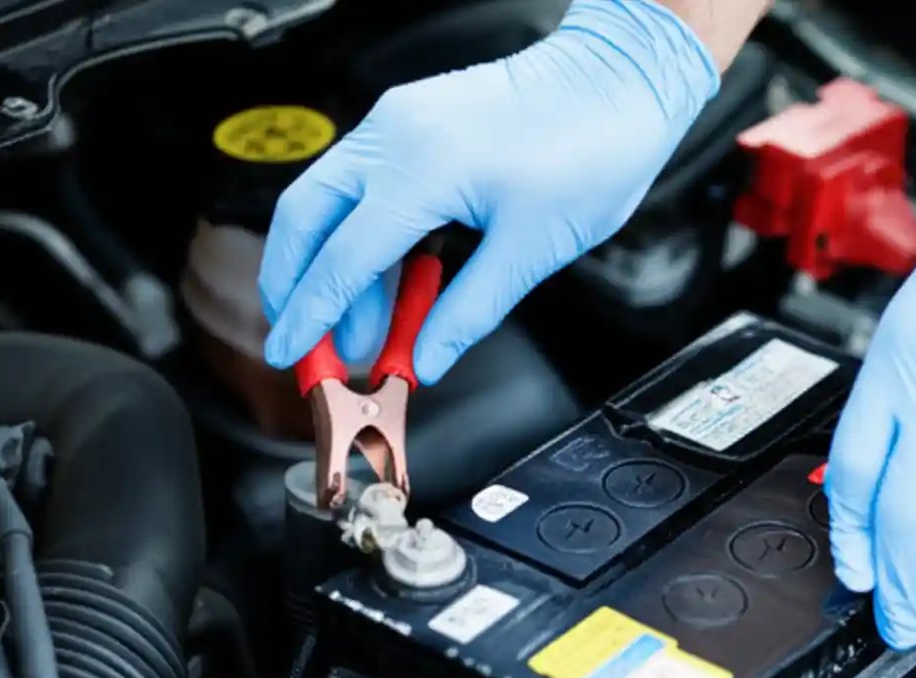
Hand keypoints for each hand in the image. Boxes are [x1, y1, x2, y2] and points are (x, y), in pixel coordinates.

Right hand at [258, 0, 718, 382]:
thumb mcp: (533, 249)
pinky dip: (361, 234)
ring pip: (326, 199)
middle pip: (304, 220)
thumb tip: (425, 361)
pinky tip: (388, 280)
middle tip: (309, 343)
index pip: (341, 260)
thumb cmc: (593, 147)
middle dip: (294, 286)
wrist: (620, 78)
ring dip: (330, 265)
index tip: (294, 357)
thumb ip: (467, 311)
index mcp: (420, 169)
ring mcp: (397, 121)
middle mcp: (393, 136)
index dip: (313, 318)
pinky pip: (361, 181)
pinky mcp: (410, 119)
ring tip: (363, 327)